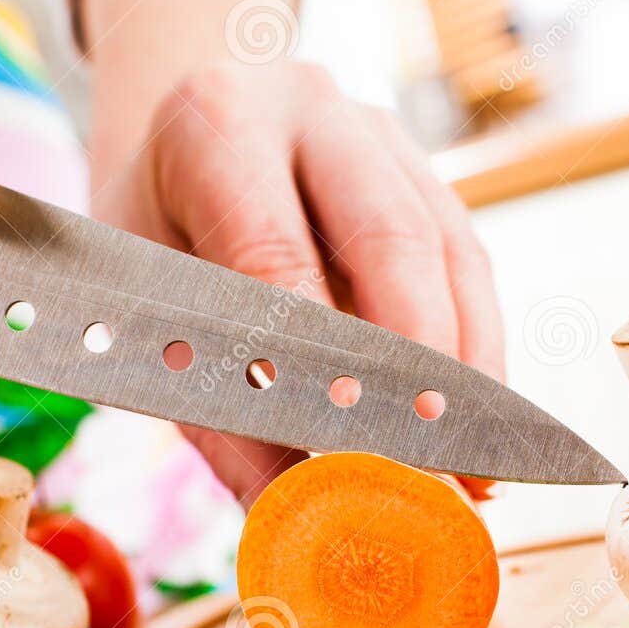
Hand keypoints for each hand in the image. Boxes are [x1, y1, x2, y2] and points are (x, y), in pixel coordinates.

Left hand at [92, 60, 504, 505]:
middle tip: (438, 474)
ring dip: (470, 370)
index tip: (358, 457)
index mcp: (215, 125)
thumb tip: (289, 518)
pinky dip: (479, 349)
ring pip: (449, 250)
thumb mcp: (150, 305)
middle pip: (392, 239)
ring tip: (474, 470)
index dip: (326, 362)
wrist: (180, 114)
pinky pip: (469, 261)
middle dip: (424, 371)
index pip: (277, 254)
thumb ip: (219, 413)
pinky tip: (477, 426)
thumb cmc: (155, 229)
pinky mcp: (424, 168)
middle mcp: (309, 109)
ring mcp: (379, 131)